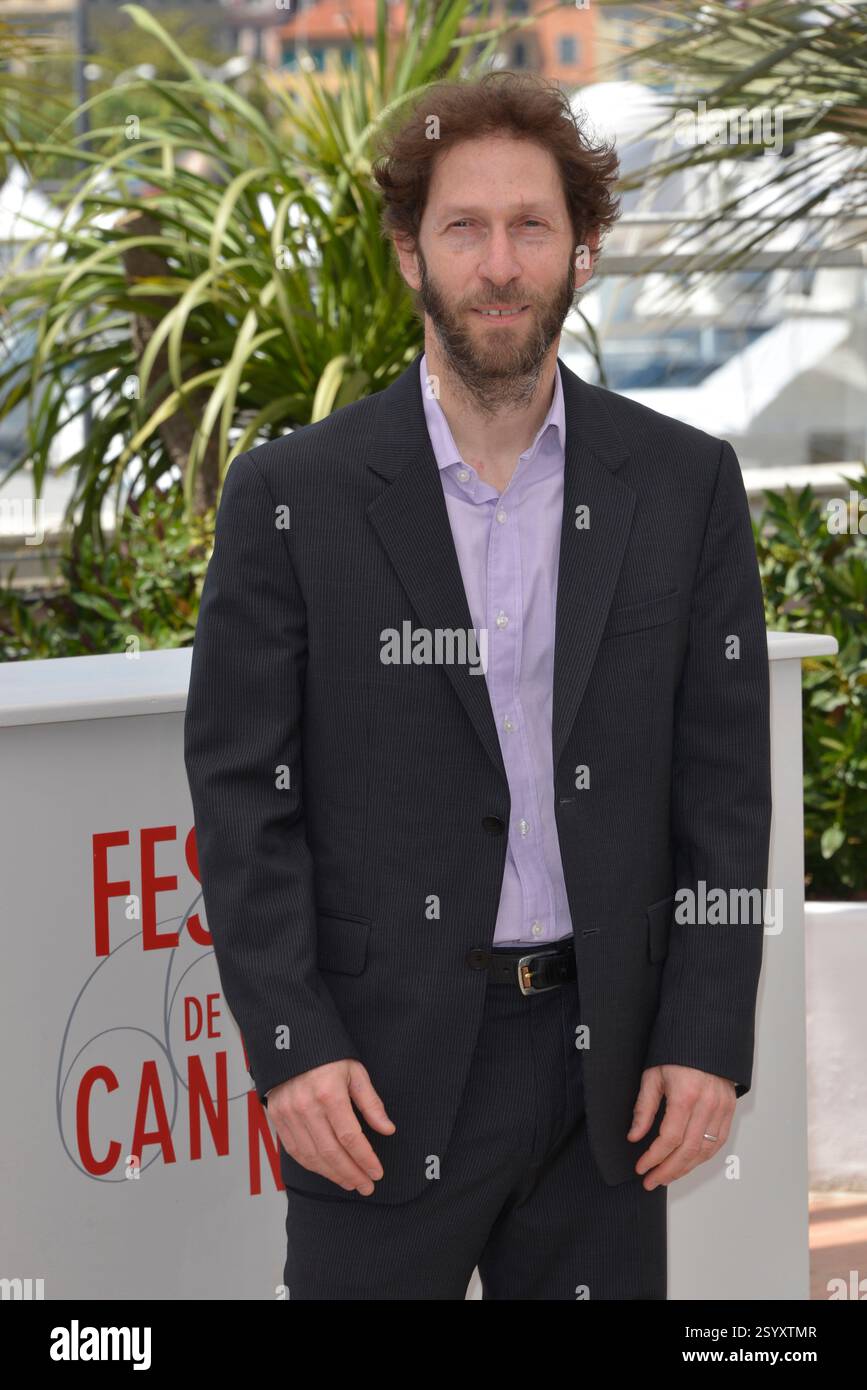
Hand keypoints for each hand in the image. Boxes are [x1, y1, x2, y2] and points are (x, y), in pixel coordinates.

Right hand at [265, 1059, 395, 1194]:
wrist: (292, 1042)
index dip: (365, 1158)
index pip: (350, 1137)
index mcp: (329, 1093)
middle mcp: (306, 1107)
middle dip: (352, 1173)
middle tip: (366, 1186)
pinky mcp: (277, 1118)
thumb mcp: (355, 1072)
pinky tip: (327, 1171)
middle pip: (331, 1152)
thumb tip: (387, 1129)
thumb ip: (371, 1103)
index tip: (377, 1172)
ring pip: (312, 1156)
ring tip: (350, 1182)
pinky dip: (312, 1165)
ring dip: (333, 1174)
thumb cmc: (327, 1055)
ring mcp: (288, 1114)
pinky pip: (295, 1151)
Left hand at [627, 1064, 734, 1189]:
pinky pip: (718, 1142)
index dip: (654, 1158)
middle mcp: (707, 1105)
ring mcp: (721, 1108)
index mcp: (685, 1095)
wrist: (704, 1037)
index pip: (669, 1139)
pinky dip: (703, 1157)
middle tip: (651, 1181)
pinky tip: (688, 1163)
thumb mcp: (653, 1076)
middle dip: (668, 1170)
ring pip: (705, 1151)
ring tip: (667, 1176)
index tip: (641, 1167)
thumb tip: (634, 1136)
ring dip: (685, 1168)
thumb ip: (644, 1108)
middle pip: (688, 1151)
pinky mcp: (729, 1109)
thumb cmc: (675, 1053)